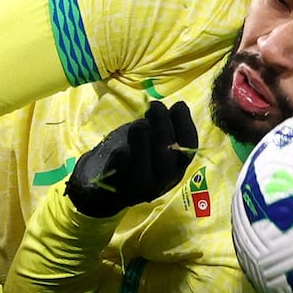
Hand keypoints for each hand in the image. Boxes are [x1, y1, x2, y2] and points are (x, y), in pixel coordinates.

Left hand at [65, 100, 198, 217]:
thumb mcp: (153, 144)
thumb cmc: (132, 158)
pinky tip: (120, 147)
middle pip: (168, 155)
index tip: (178, 105)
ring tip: (139, 124)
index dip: (185, 125)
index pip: (189, 149)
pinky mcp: (116, 186)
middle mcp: (161, 181)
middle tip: (155, 106)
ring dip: (141, 137)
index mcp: (175, 169)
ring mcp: (138, 186)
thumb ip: (163, 130)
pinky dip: (122, 154)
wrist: (102, 188)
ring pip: (145, 164)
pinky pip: (121, 167)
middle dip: (163, 126)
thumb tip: (178, 107)